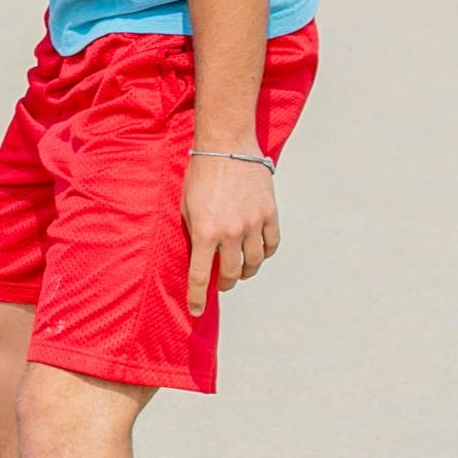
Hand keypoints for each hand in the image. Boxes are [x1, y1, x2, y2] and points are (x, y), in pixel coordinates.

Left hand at [182, 154, 279, 313]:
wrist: (227, 146)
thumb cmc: (200, 175)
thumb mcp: (186, 206)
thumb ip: (195, 233)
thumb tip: (200, 257)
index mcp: (205, 231)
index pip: (201, 275)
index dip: (197, 297)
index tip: (195, 311)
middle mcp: (231, 232)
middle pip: (231, 273)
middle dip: (224, 283)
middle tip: (221, 283)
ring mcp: (253, 224)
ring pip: (253, 263)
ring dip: (245, 271)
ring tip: (239, 270)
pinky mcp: (270, 214)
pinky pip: (271, 245)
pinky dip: (264, 254)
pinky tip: (256, 254)